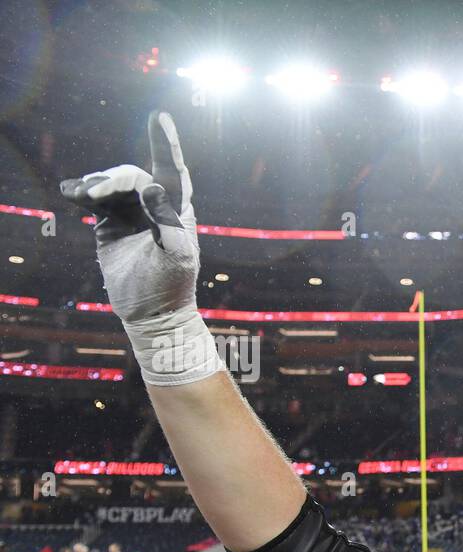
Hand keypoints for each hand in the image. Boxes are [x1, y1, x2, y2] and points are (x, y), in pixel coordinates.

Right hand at [60, 111, 197, 327]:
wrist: (151, 312)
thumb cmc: (172, 285)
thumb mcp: (176, 256)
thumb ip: (168, 222)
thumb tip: (153, 188)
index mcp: (179, 211)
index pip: (173, 171)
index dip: (166, 144)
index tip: (159, 117)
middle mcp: (156, 207)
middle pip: (134, 176)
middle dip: (114, 178)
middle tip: (96, 192)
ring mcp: (132, 213)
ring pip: (111, 185)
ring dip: (95, 185)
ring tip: (81, 194)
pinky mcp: (110, 223)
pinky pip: (95, 200)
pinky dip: (83, 192)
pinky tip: (72, 192)